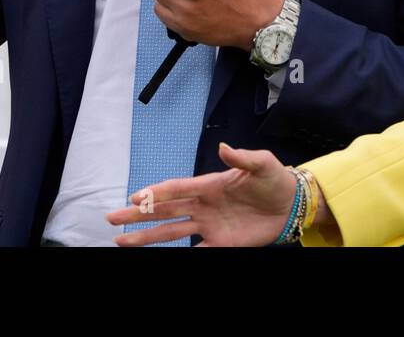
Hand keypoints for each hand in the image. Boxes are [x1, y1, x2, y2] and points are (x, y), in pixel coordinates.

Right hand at [106, 143, 294, 245]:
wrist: (290, 203)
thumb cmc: (274, 180)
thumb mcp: (262, 164)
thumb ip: (242, 158)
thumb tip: (223, 147)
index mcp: (209, 185)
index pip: (175, 189)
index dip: (154, 193)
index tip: (133, 197)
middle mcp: (203, 205)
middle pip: (164, 211)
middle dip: (138, 215)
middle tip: (113, 218)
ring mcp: (209, 225)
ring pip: (171, 232)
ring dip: (146, 236)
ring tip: (122, 241)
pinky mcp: (222, 242)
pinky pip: (198, 251)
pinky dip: (180, 254)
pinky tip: (158, 256)